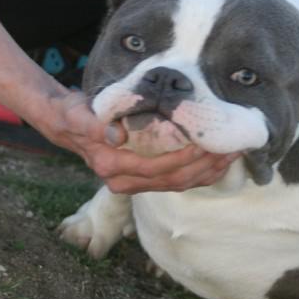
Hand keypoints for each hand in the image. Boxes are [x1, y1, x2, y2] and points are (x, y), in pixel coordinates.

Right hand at [38, 91, 239, 193]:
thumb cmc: (74, 115)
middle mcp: (124, 181)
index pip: (154, 169)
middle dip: (203, 167)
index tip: (203, 145)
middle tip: (228, 151)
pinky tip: (219, 162)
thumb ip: (95, 125)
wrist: (66, 124)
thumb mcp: (79, 115)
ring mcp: (135, 182)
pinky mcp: (145, 177)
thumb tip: (115, 137)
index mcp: (112, 168)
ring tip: (232, 156)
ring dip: (207, 172)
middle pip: (172, 180)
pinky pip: (177, 180)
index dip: (181, 159)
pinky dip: (200, 173)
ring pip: (178, 184)